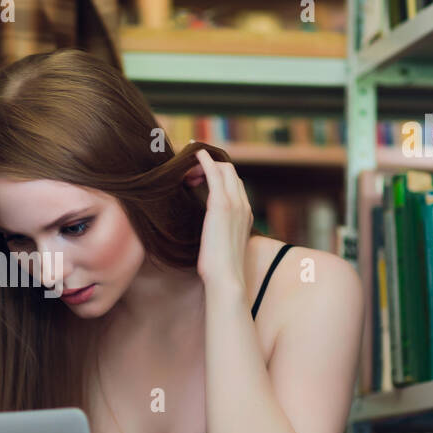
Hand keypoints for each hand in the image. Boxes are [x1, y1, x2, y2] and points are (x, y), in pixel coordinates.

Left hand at [186, 147, 251, 289]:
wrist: (226, 278)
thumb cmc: (220, 268)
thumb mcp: (221, 245)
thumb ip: (217, 232)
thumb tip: (207, 232)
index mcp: (245, 214)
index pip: (234, 184)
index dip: (217, 176)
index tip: (198, 176)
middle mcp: (243, 205)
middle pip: (230, 172)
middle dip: (211, 164)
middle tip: (190, 166)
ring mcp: (234, 203)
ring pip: (224, 169)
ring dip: (205, 162)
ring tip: (187, 161)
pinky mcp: (221, 205)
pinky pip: (214, 173)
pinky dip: (204, 160)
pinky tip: (194, 154)